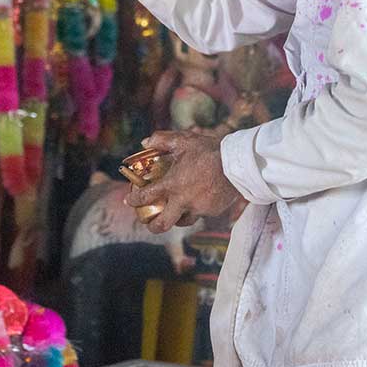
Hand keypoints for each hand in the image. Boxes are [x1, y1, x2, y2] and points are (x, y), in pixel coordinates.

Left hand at [124, 130, 239, 233]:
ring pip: (183, 221)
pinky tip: (197, 201)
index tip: (129, 201)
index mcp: (173, 184)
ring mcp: (199, 208)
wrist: (237, 164)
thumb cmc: (208, 151)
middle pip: (163, 223)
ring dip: (175, 219)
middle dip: (153, 226)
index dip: (134, 200)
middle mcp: (183, 200)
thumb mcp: (184, 140)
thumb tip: (145, 142)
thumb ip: (162, 140)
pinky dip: (195, 209)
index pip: (146, 197)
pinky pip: (199, 214)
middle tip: (149, 223)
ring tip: (173, 214)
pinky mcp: (212, 211)